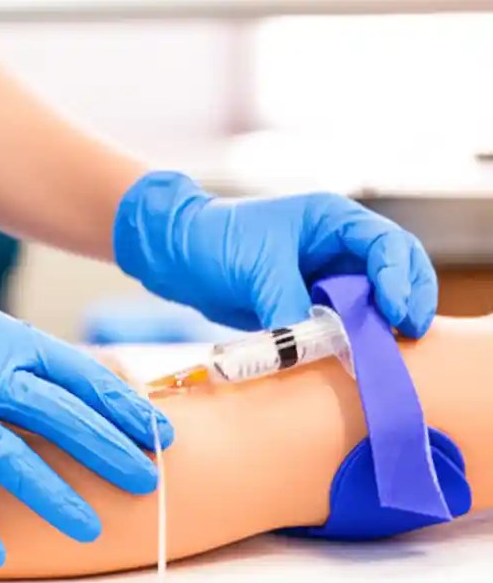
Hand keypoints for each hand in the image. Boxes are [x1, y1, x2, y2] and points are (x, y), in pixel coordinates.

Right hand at [0, 252, 171, 568]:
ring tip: (89, 529)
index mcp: (0, 340)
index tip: (159, 435)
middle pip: (59, 416)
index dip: (122, 408)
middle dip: (109, 452)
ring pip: (11, 456)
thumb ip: (14, 354)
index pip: (77, 375)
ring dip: (54, 496)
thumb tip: (67, 375)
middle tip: (148, 484)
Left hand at [114, 171, 437, 335]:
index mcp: (332, 220)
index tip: (395, 312)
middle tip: (408, 338)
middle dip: (406, 303)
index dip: (399, 278)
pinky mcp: (310, 306)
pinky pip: (343, 325)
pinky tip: (354, 361)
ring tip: (385, 355)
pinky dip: (351, 342)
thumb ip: (286, 308)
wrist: (175, 256)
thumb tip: (309, 351)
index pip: (387, 244)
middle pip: (395, 273)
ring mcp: (327, 278)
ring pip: (373, 304)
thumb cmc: (213, 241)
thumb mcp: (254, 269)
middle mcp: (338, 248)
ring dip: (381, 327)